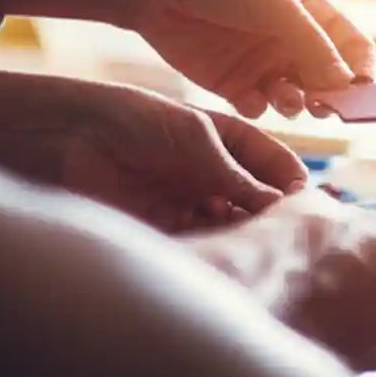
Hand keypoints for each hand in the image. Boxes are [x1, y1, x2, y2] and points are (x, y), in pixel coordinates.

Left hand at [0, 68, 305, 230]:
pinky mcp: (165, 229)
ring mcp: (190, 202)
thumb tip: (279, 204)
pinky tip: (226, 258)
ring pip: (233, 227)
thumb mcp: (193, 136)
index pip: (273, 165)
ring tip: (261, 250)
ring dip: (246, 238)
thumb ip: (234, 171)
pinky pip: (202, 244)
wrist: (64, 136)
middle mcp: (211, 174)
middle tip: (292, 238)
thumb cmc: (130, 118)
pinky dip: (217, 252)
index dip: (292, 184)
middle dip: (274, 218)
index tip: (311, 206)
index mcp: (225, 141)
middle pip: (257, 202)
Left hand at [136, 0, 375, 118]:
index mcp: (313, 12)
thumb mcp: (276, 4)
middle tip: (323, 107)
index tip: (359, 92)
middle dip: (331, 96)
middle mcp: (294, 41)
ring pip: (298, 98)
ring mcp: (265, 64)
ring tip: (285, 98)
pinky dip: (261, 108)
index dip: (363, 71)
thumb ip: (313, 45)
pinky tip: (250, 98)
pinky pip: (260, 107)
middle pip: (330, 80)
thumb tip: (347, 83)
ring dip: (296, 103)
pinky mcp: (235, 83)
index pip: (355, 48)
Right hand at [185, 191, 375, 370]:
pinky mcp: (373, 368)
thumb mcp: (330, 206)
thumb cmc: (307, 238)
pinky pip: (375, 349)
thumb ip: (354, 221)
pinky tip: (327, 321)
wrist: (268, 289)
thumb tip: (337, 220)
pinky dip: (358, 338)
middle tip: (369, 272)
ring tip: (342, 297)